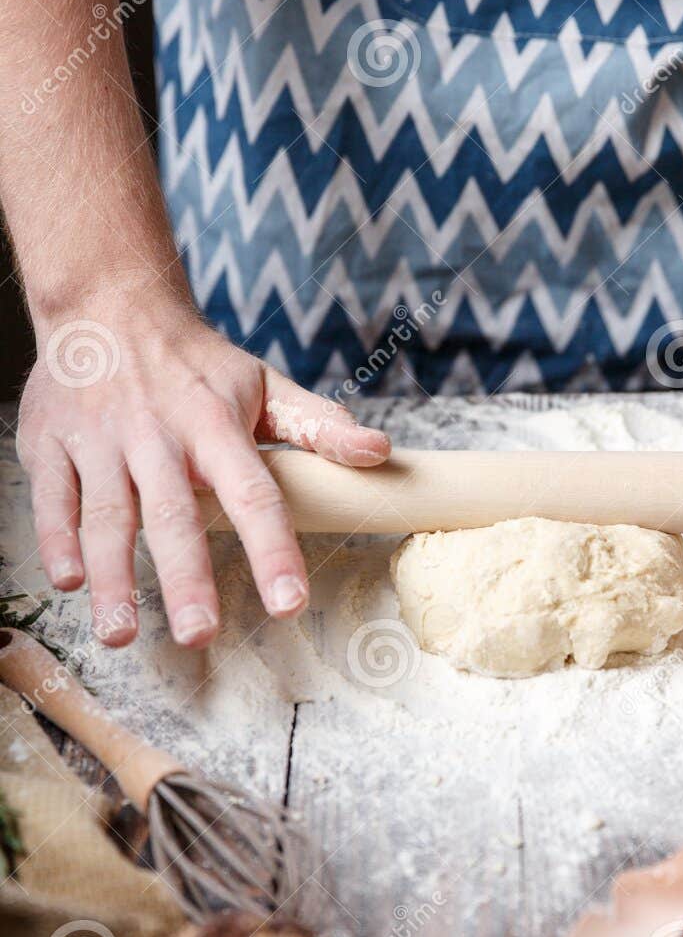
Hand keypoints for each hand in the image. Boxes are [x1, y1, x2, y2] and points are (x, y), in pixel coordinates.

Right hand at [16, 300, 390, 647]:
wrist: (107, 300)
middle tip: (199, 636)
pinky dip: (56, 539)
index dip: (273, 549)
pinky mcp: (49, 440)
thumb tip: (379, 453)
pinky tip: (69, 583)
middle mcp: (158, 434)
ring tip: (120, 634)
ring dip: (113, 576)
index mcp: (216, 424)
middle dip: (186, 578)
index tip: (288, 604)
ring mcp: (100, 438)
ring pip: (108, 515)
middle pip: (174, 515)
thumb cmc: (195, 361)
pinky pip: (53, 496)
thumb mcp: (263, 384)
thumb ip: (319, 424)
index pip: (252, 493)